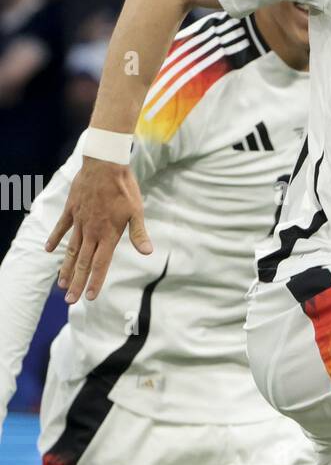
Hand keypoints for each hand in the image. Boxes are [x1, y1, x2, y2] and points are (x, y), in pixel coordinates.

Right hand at [45, 158, 151, 302]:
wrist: (105, 164)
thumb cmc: (124, 188)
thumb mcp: (137, 211)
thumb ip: (139, 234)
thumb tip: (148, 252)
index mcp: (108, 234)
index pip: (100, 264)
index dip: (95, 282)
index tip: (89, 297)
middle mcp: (92, 232)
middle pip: (82, 262)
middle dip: (76, 283)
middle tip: (70, 300)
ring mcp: (79, 222)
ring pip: (70, 250)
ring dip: (65, 268)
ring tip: (61, 284)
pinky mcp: (71, 210)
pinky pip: (61, 228)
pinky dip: (55, 240)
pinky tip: (49, 251)